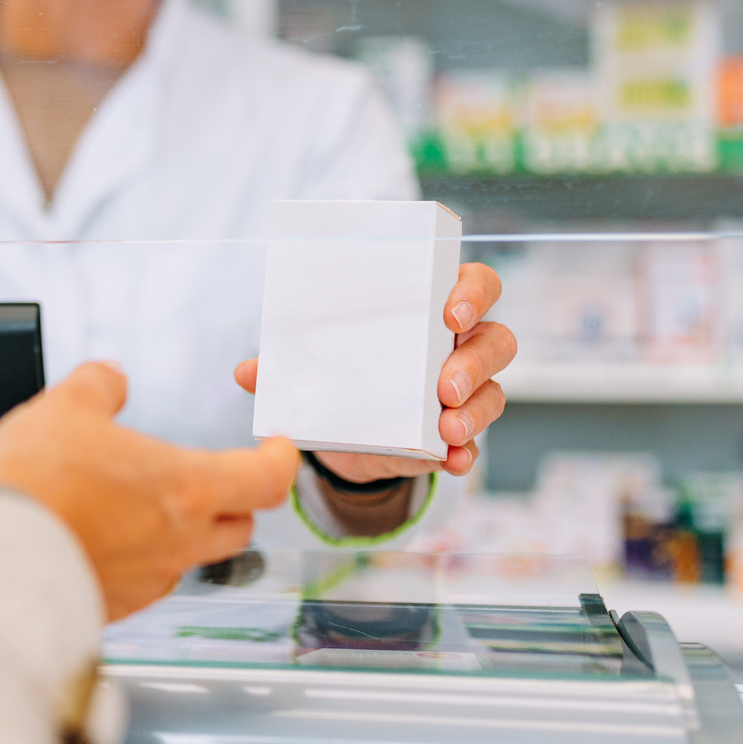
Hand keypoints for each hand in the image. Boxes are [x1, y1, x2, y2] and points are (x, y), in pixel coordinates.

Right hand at [0, 361, 298, 620]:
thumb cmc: (33, 486)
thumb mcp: (63, 408)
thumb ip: (98, 387)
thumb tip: (110, 377)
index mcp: (187, 487)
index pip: (266, 480)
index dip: (281, 462)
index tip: (278, 450)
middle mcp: (180, 541)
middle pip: (239, 526)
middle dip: (234, 500)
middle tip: (212, 478)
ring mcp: (150, 580)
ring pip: (190, 558)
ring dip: (181, 533)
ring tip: (141, 509)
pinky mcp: (117, 607)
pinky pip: (145, 583)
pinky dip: (138, 561)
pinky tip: (101, 541)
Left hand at [232, 261, 515, 482]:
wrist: (344, 435)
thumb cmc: (341, 374)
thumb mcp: (314, 365)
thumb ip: (284, 366)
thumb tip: (246, 371)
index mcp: (430, 310)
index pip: (473, 284)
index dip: (472, 293)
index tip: (450, 313)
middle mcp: (458, 347)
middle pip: (496, 340)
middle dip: (475, 361)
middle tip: (443, 384)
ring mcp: (465, 393)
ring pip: (495, 391)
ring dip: (475, 409)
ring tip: (448, 426)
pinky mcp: (456, 437)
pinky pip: (474, 444)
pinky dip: (465, 452)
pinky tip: (451, 458)